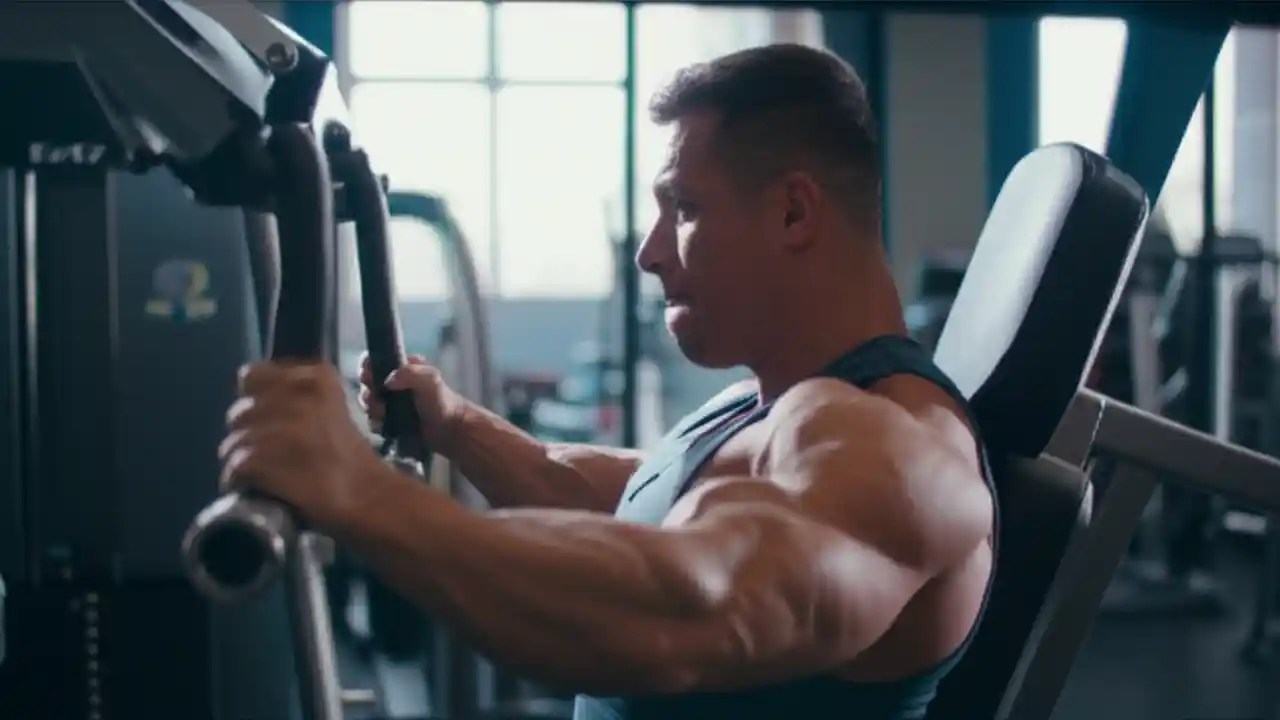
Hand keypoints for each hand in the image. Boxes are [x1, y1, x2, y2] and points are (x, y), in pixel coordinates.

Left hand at [220, 361, 384, 527]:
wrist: (368, 498)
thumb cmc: (349, 457)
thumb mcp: (331, 408)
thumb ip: (297, 396)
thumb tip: (254, 400)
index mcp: (316, 377)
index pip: (252, 376)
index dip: (255, 400)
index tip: (268, 419)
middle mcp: (299, 396)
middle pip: (240, 412)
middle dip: (247, 434)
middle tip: (267, 452)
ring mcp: (283, 429)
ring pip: (233, 441)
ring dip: (241, 460)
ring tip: (262, 473)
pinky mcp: (268, 460)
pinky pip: (235, 466)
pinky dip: (239, 480)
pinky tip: (255, 486)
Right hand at [358, 352, 466, 450]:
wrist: (451, 430)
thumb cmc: (442, 401)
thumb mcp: (430, 379)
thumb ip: (409, 373)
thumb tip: (387, 381)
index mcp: (402, 366)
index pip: (374, 360)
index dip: (366, 369)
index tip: (368, 379)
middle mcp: (394, 382)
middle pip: (367, 384)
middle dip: (369, 393)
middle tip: (377, 401)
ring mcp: (391, 402)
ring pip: (369, 403)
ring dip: (372, 409)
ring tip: (383, 415)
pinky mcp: (390, 420)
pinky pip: (374, 420)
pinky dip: (375, 423)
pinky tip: (383, 427)